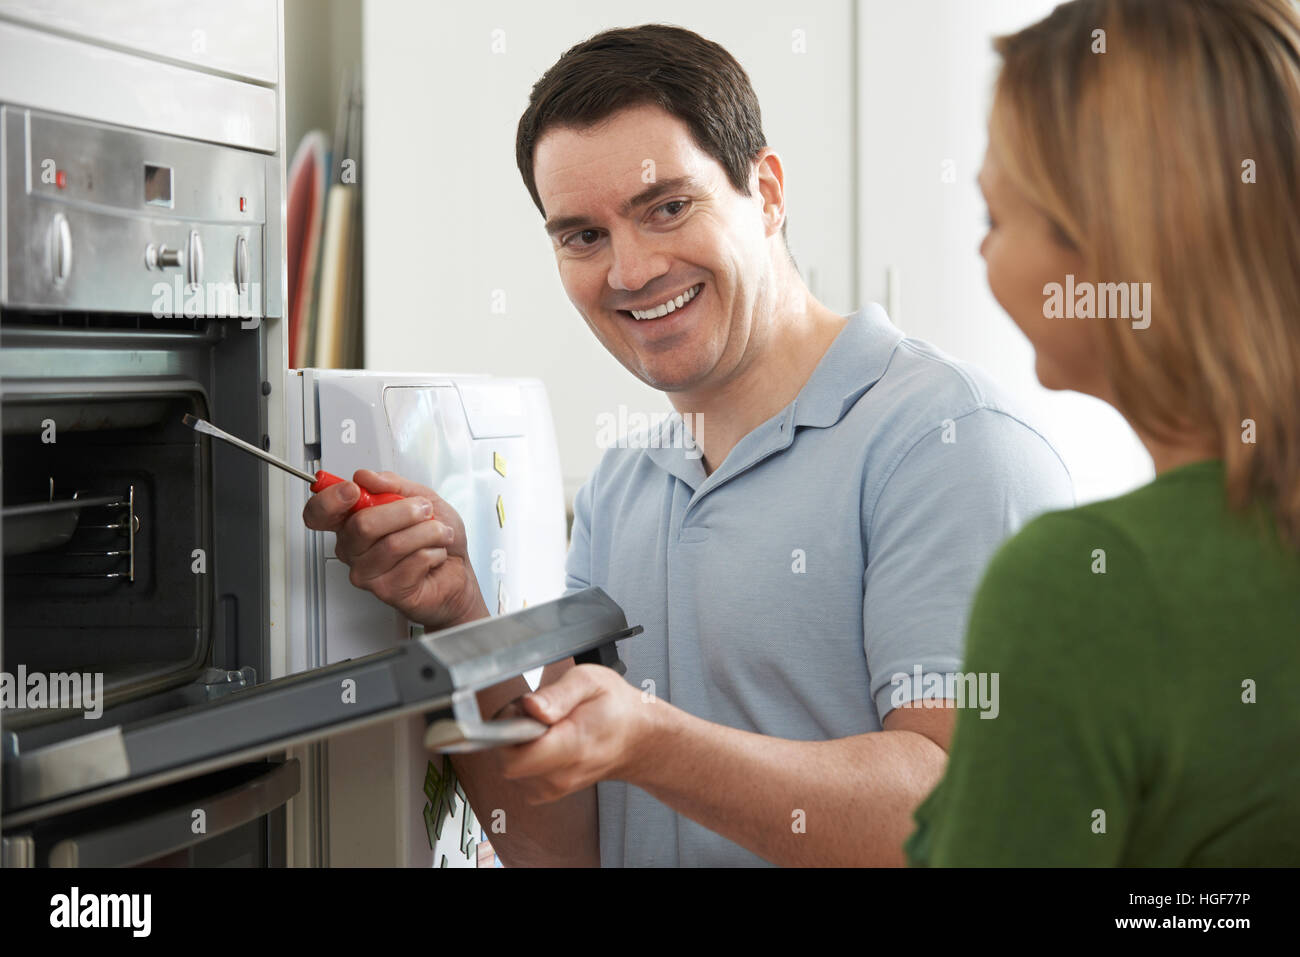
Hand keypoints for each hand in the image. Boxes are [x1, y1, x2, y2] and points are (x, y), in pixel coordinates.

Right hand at [301, 468, 487, 629]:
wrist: (457, 571)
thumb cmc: (437, 537)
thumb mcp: (421, 497)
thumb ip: (392, 484)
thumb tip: (366, 476)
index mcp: (352, 522)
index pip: (319, 513)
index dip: (329, 500)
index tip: (353, 489)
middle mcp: (353, 549)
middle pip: (362, 525)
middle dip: (403, 511)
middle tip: (424, 510)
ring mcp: (367, 572)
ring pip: (393, 544)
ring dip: (428, 532)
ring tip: (438, 534)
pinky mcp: (387, 590)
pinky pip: (414, 562)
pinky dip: (435, 552)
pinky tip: (435, 556)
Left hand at [497, 664, 660, 802]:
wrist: (636, 738)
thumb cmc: (614, 707)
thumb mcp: (591, 681)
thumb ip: (557, 694)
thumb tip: (530, 707)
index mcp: (572, 747)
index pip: (515, 758)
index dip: (509, 729)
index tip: (524, 709)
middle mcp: (561, 776)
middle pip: (507, 762)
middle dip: (511, 733)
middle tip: (536, 713)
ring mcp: (553, 788)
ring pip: (509, 768)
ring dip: (518, 744)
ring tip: (545, 725)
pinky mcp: (546, 791)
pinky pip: (518, 774)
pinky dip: (524, 756)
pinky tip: (544, 741)